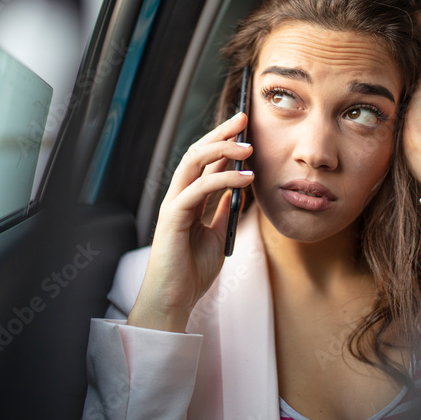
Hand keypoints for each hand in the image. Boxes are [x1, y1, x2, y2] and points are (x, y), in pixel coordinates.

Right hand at [127, 112, 253, 332]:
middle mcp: (178, 196)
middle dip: (220, 133)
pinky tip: (244, 177)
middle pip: (197, 153)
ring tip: (247, 147)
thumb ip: (224, 211)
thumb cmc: (192, 272)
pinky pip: (199, 190)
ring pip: (193, 164)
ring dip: (221, 150)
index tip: (244, 127)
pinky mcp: (173, 218)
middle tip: (243, 118)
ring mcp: (173, 205)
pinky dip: (222, 180)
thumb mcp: (217, 235)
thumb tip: (240, 189)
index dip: (224, 142)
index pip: (205, 161)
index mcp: (188, 199)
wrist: (174, 301)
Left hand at [401, 16, 420, 187]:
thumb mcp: (397, 126)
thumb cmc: (408, 149)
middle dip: (419, 26)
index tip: (401, 26)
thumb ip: (389, 115)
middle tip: (408, 4)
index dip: (415, 43)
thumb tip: (367, 117)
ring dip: (418, 19)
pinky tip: (410, 7)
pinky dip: (420, 24)